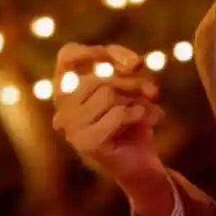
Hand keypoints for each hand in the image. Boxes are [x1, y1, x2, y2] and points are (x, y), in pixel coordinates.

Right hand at [51, 43, 165, 189]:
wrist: (143, 163)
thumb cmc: (134, 121)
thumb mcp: (131, 87)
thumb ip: (126, 70)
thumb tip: (134, 64)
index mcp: (66, 91)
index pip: (67, 56)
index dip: (96, 52)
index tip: (133, 62)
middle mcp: (62, 109)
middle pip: (98, 78)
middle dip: (133, 82)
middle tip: (153, 93)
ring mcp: (71, 128)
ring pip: (107, 93)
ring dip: (138, 100)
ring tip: (150, 109)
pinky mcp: (86, 143)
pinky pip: (118, 113)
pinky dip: (141, 113)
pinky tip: (151, 122)